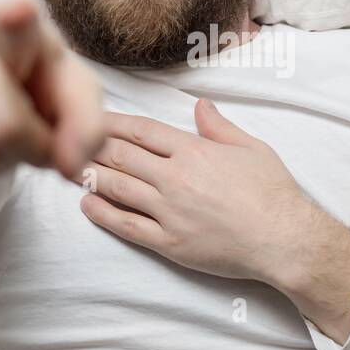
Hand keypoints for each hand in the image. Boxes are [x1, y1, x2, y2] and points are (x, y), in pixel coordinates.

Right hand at [0, 0, 104, 193]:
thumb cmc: (37, 82)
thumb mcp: (74, 93)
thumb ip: (88, 126)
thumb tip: (69, 167)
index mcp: (10, 22)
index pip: (12, 15)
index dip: (15, 18)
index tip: (20, 13)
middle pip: (3, 128)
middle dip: (33, 152)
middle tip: (38, 142)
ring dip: (2, 168)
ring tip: (5, 141)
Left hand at [76, 99, 314, 286]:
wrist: (284, 239)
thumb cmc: (274, 193)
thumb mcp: (251, 148)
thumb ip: (219, 127)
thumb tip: (200, 106)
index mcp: (194, 151)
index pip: (141, 131)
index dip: (112, 123)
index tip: (90, 117)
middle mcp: (176, 178)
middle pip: (121, 156)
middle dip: (90, 145)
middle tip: (65, 139)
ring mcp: (169, 212)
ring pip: (117, 188)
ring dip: (89, 176)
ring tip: (67, 167)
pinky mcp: (169, 243)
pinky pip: (127, 226)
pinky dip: (103, 213)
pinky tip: (86, 204)